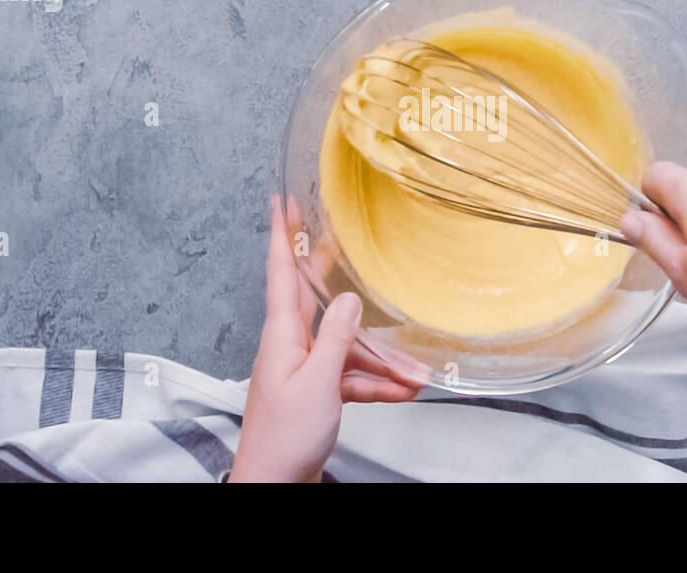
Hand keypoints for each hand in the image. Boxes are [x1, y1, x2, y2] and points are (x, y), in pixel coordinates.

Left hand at [230, 196, 419, 482]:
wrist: (274, 483)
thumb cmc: (285, 437)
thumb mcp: (319, 381)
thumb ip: (337, 337)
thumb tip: (349, 299)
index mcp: (282, 335)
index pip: (279, 272)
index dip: (280, 236)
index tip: (279, 202)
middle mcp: (291, 346)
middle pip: (313, 296)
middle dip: (327, 268)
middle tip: (335, 232)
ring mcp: (303, 369)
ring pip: (344, 345)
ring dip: (377, 354)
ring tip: (411, 365)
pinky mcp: (316, 392)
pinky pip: (350, 377)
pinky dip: (376, 383)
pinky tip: (403, 390)